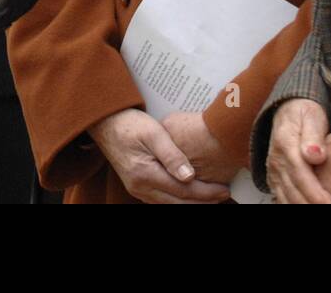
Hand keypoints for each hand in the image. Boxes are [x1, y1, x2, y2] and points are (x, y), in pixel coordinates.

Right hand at [88, 109, 230, 203]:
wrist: (106, 124)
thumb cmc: (130, 124)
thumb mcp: (153, 133)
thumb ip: (172, 155)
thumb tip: (190, 176)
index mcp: (145, 173)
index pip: (183, 190)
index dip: (206, 192)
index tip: (224, 190)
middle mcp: (140, 187)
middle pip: (178, 204)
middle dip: (203, 202)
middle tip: (224, 196)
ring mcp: (137, 190)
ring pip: (170, 205)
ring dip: (192, 204)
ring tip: (212, 197)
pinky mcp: (137, 187)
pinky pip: (162, 201)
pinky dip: (179, 201)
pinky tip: (190, 195)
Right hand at [266, 98, 330, 203]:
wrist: (287, 111)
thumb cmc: (304, 113)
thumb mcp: (312, 116)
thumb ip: (314, 135)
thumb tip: (315, 155)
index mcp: (285, 143)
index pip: (300, 174)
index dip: (316, 193)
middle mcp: (276, 160)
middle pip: (293, 192)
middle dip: (313, 206)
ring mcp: (273, 171)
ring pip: (286, 200)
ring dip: (303, 208)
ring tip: (325, 209)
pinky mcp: (275, 180)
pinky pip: (282, 200)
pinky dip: (294, 206)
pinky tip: (309, 207)